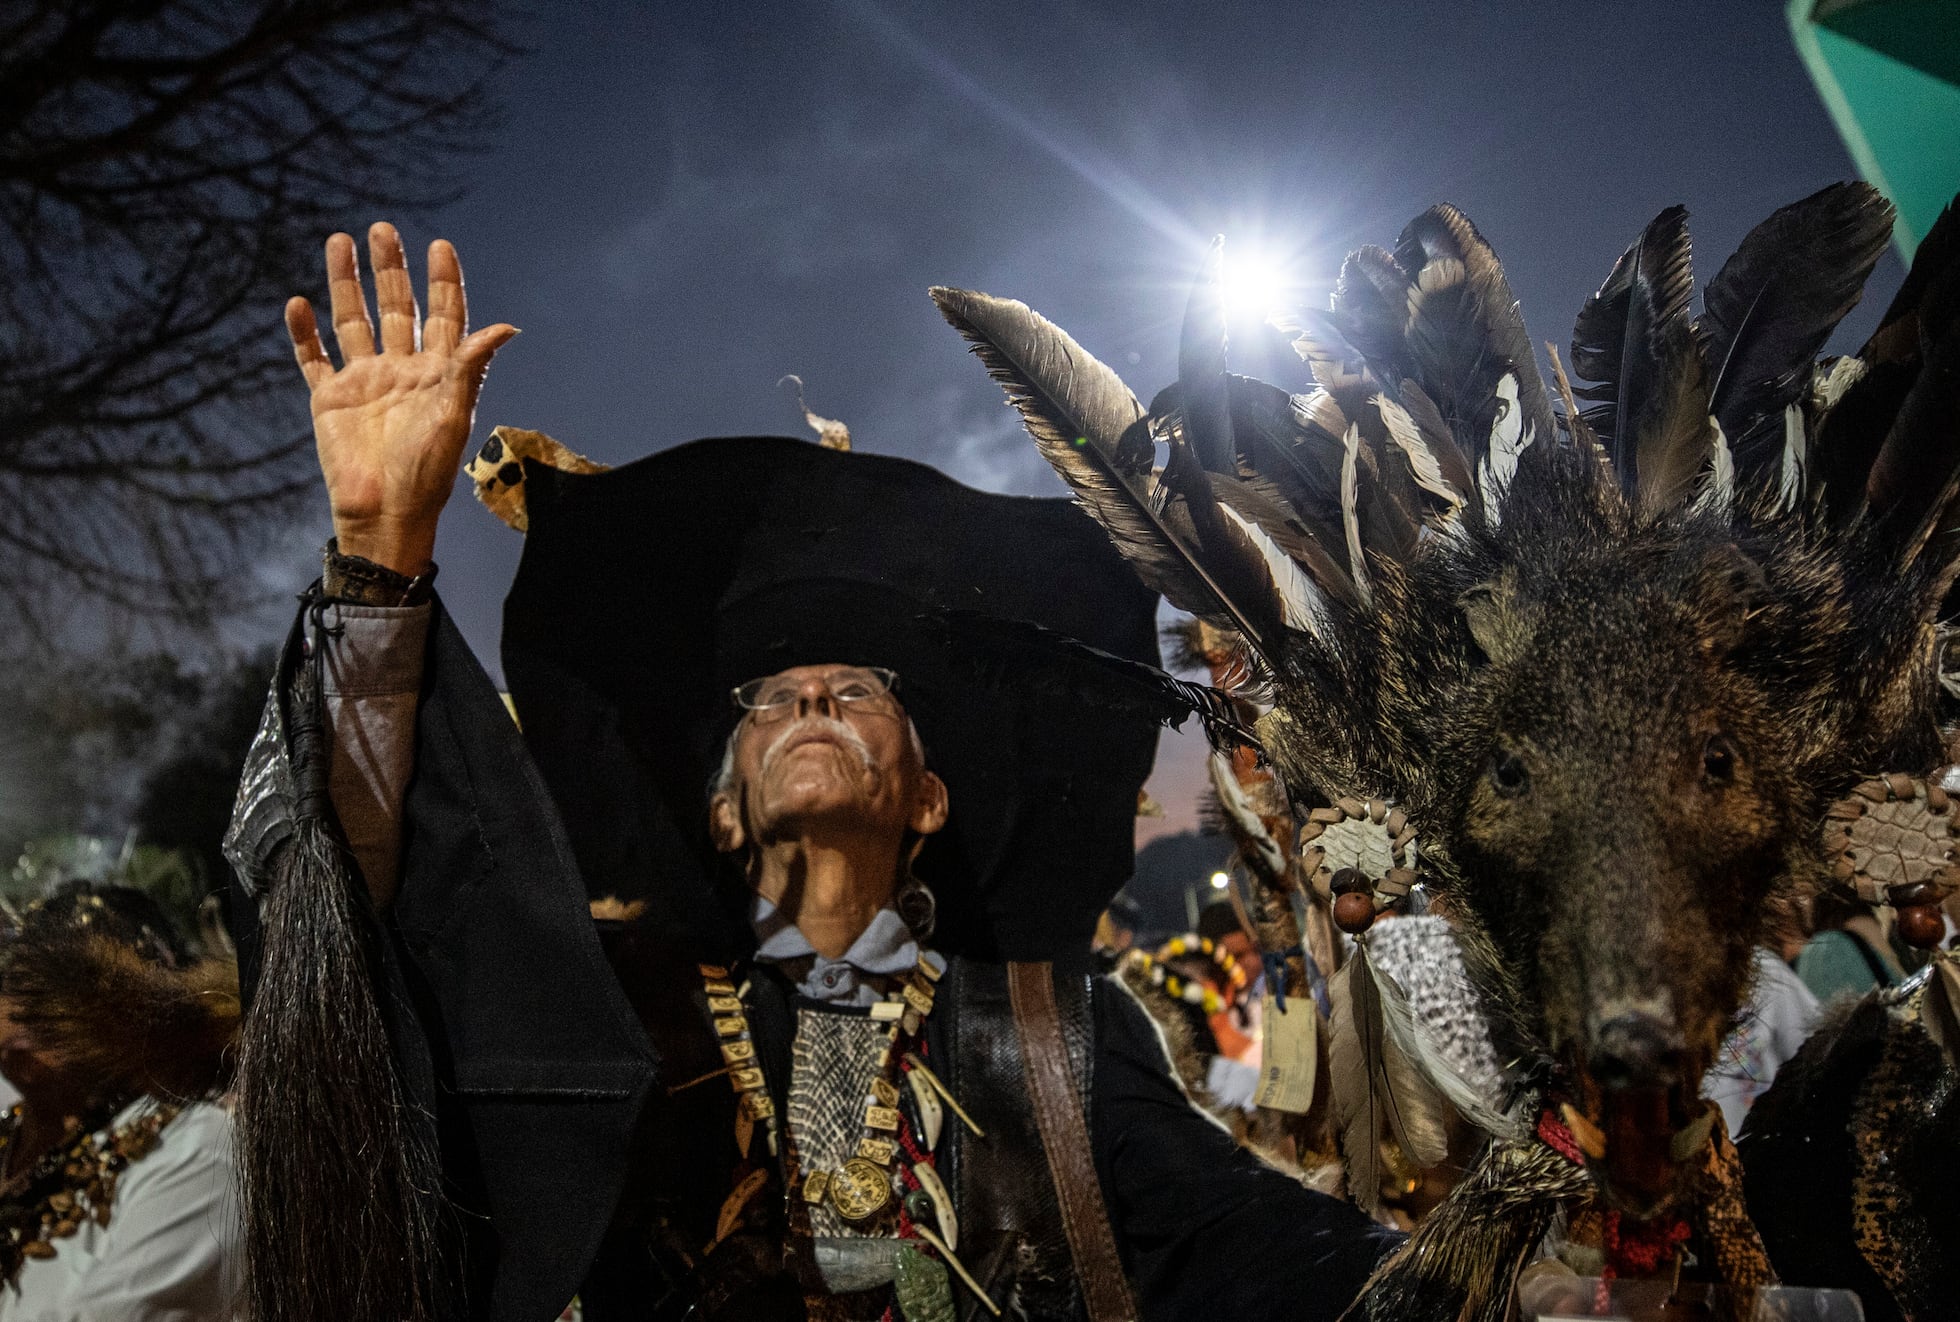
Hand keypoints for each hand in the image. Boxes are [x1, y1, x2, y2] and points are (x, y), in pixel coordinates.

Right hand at [286, 222, 516, 574]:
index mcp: (438, 374)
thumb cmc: (427, 473)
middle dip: (389, 269)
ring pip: (352, 321)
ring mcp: (364, 382)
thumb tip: (506, 327)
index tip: (440, 246)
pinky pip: (313, 359)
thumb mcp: (454, 415)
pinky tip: (297, 303)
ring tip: (339, 242)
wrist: (384, 512)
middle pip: (395, 308)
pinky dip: (303, 333)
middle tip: (382, 228)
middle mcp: (401, 371)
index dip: (443, 282)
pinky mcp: (330, 400)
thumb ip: (472, 366)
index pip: (444, 317)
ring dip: (344, 283)